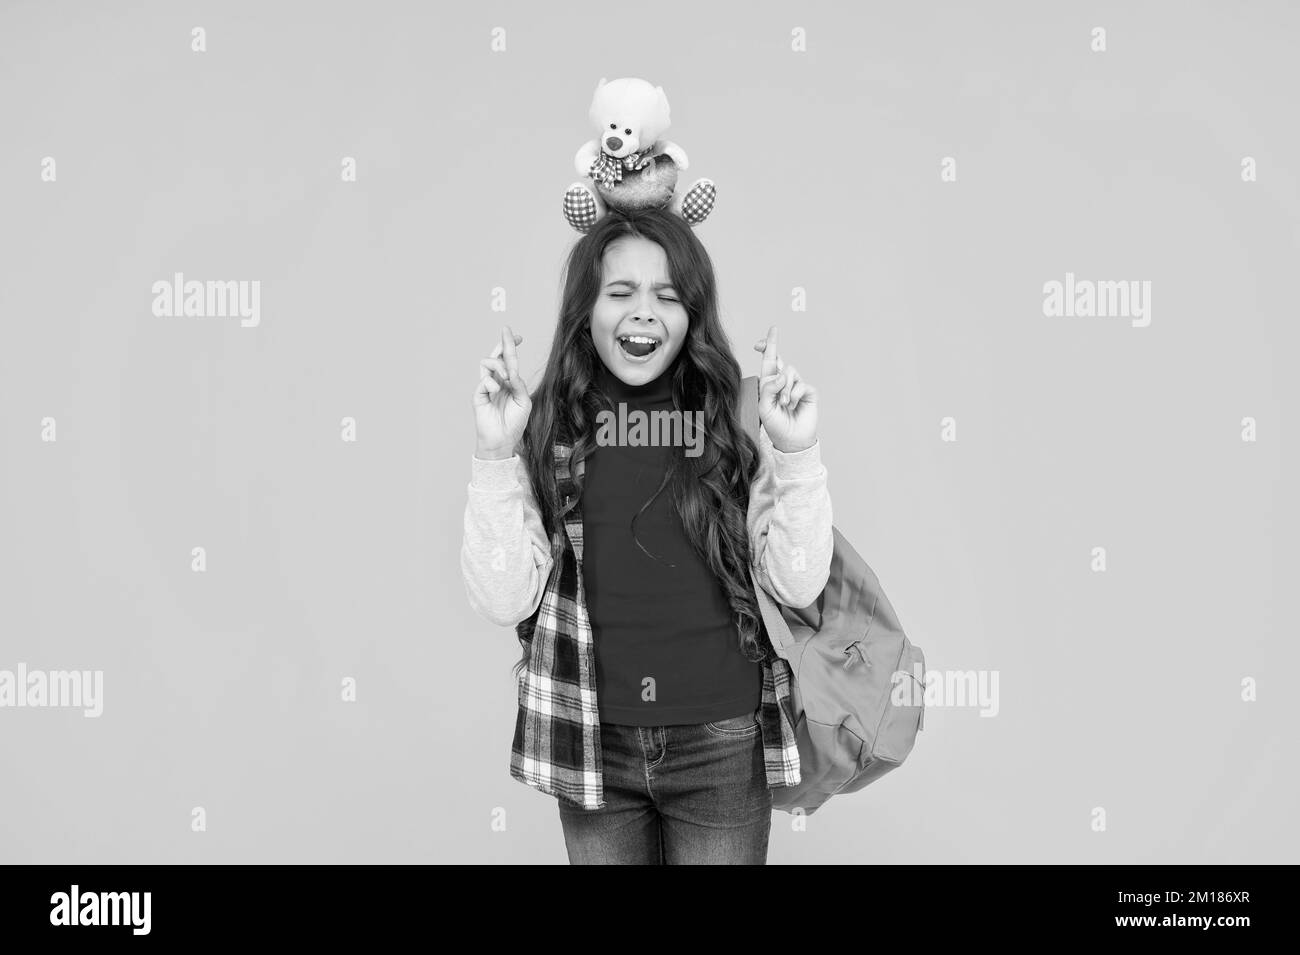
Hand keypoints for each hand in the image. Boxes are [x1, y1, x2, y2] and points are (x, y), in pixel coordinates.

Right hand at [473, 325, 530, 458]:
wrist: (502, 440)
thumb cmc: (515, 423)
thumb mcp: (524, 402)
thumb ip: (520, 385)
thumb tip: (513, 371)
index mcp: (510, 382)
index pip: (510, 361)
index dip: (512, 347)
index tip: (519, 336)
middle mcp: (498, 381)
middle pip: (497, 356)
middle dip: (504, 343)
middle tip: (508, 333)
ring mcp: (487, 387)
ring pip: (487, 362)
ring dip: (499, 365)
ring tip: (507, 378)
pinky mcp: (478, 395)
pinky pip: (483, 380)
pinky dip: (492, 382)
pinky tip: (496, 391)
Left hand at [752, 324, 817, 452]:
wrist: (791, 441)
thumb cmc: (775, 425)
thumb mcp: (764, 407)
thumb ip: (768, 389)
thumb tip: (780, 374)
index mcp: (769, 385)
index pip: (768, 363)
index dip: (767, 348)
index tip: (765, 337)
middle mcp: (783, 382)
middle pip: (779, 361)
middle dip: (772, 345)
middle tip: (773, 330)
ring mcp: (796, 386)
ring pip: (789, 371)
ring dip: (784, 387)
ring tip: (783, 403)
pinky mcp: (808, 392)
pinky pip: (801, 384)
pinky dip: (794, 394)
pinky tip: (792, 405)